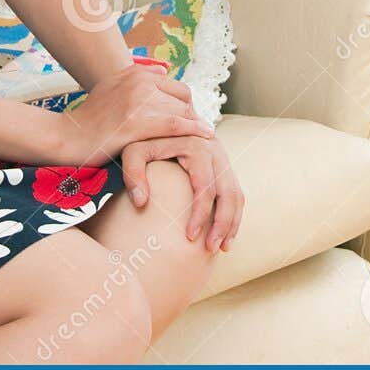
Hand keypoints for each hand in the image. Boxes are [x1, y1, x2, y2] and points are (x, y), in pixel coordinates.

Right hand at [59, 59, 213, 164]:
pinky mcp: (135, 122)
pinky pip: (175, 125)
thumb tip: (162, 70)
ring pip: (181, 111)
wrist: (68, 137)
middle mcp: (138, 81)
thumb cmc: (91, 118)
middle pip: (182, 98)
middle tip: (201, 133)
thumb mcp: (112, 88)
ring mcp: (137, 101)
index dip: (187, 106)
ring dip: (198, 126)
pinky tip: (205, 137)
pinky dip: (193, 131)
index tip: (192, 121)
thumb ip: (137, 77)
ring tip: (207, 138)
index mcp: (135, 73)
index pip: (176, 87)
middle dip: (194, 116)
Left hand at [120, 132, 242, 253]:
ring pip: (237, 194)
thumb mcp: (132, 150)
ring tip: (222, 248)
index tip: (189, 238)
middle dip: (222, 224)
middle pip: (228, 193)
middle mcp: (215, 151)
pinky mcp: (224, 165)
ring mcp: (223, 158)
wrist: (160, 120)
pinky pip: (236, 192)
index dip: (200, 214)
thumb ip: (132, 173)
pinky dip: (234, 214)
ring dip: (232, 223)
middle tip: (211, 249)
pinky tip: (225, 234)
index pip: (205, 188)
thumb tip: (141, 202)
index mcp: (197, 146)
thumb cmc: (144, 138)